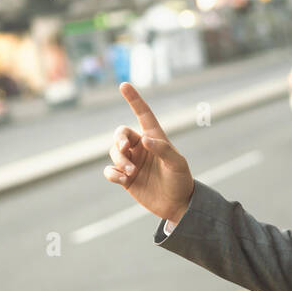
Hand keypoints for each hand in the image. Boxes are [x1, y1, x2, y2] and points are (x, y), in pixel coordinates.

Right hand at [103, 82, 193, 222]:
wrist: (177, 205)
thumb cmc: (181, 181)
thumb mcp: (177, 164)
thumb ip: (163, 150)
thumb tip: (144, 140)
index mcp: (155, 138)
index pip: (143, 114)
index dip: (134, 99)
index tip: (124, 85)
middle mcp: (141, 148)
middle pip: (121, 134)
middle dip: (119, 139)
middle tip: (124, 149)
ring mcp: (132, 162)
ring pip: (113, 153)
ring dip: (119, 161)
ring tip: (131, 172)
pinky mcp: (125, 178)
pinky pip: (110, 171)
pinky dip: (113, 174)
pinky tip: (123, 180)